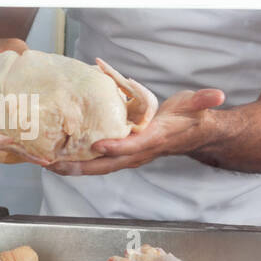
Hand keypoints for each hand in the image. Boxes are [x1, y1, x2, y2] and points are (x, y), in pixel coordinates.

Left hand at [46, 88, 225, 175]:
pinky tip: (55, 156)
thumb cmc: (192, 117)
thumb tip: (217, 94)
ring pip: (96, 167)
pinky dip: (75, 160)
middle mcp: (138, 153)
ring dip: (71, 166)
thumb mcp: (197, 105)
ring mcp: (128, 157)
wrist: (193, 134)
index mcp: (153, 140)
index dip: (117, 148)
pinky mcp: (121, 154)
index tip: (98, 145)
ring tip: (43, 162)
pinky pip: (95, 161)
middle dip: (79, 166)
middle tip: (53, 164)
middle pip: (106, 165)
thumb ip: (203, 100)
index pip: (134, 147)